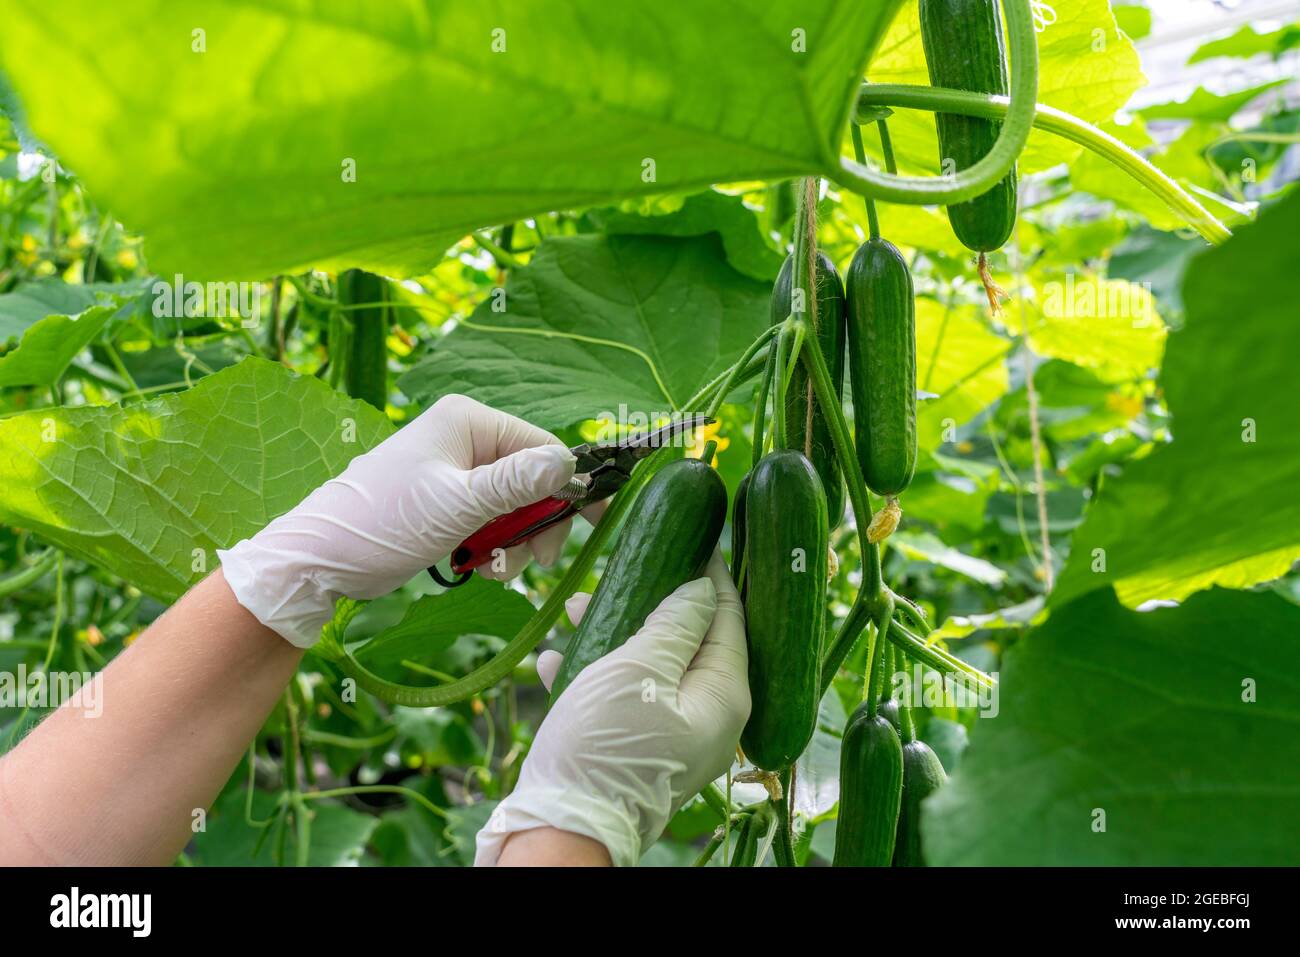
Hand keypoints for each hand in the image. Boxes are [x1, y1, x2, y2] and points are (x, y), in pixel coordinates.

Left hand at [219, 395, 576, 646]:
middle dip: (533, 524)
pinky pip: (489, 519)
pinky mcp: (445, 500)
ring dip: (512, 542)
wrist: (319, 560)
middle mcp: (464, 437)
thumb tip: (570, 462)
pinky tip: (474, 566)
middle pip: (531, 478)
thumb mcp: (458, 506)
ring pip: (513, 505)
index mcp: (468, 421)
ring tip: (490, 569)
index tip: (590, 527)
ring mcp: (454, 469)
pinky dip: (491, 546)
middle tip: (533, 562)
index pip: (542, 446)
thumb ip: (516, 484)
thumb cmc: (384, 525)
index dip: (567, 487)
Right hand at [476, 550, 749, 866]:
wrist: (562, 828)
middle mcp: (709, 719)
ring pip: (651, 668)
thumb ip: (676, 623)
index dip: (712, 579)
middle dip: (651, 604)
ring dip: (613, 635)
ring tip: (576, 609)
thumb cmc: (605, 744)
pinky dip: (595, 677)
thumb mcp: (639, 668)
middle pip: (688, 643)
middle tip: (623, 572)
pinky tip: (556, 661)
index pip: (730, 621)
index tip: (700, 540)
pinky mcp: (640, 752)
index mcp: (724, 697)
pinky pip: (625, 700)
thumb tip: (704, 589)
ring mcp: (675, 738)